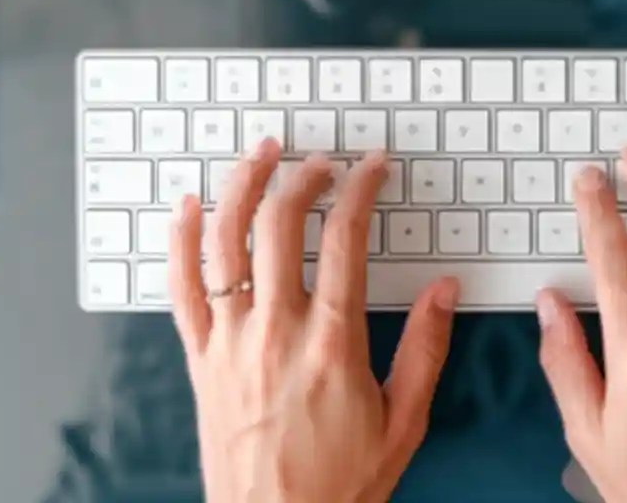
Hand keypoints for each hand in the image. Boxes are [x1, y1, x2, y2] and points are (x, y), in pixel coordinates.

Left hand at [167, 138, 459, 502]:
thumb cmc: (337, 484)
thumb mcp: (403, 422)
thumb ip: (426, 350)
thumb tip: (446, 291)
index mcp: (331, 343)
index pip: (344, 240)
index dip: (359, 190)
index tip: (370, 167)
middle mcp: (275, 332)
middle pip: (278, 225)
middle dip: (302, 177)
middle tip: (320, 161)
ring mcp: (229, 341)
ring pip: (225, 242)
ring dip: (241, 187)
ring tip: (261, 155)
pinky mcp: (199, 358)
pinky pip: (180, 287)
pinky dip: (180, 240)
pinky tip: (189, 205)